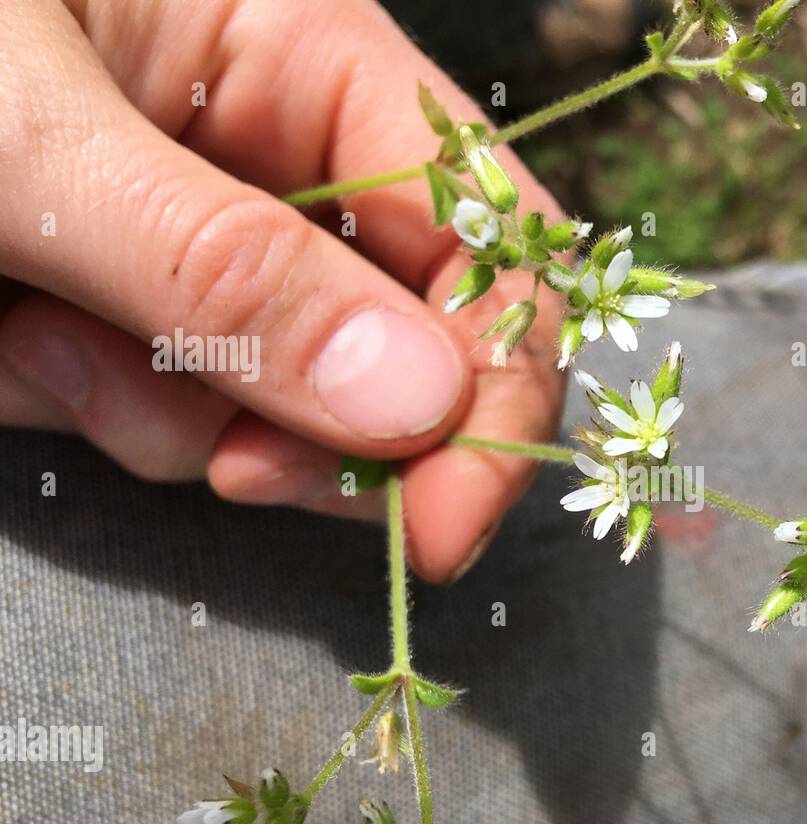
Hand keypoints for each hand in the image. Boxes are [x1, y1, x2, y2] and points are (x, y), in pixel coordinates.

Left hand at [0, 0, 565, 581]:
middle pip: (404, 345)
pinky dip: (86, 406)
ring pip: (275, 402)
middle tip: (254, 474)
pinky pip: (161, 415)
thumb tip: (423, 403)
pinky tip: (7, 341)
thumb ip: (228, 272)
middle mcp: (275, 163)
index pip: (490, 234)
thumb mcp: (25, 134)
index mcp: (302, 61)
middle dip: (333, 430)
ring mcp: (197, 250)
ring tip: (42, 340)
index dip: (501, 380)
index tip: (448, 523)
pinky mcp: (119, 317)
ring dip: (175, 418)